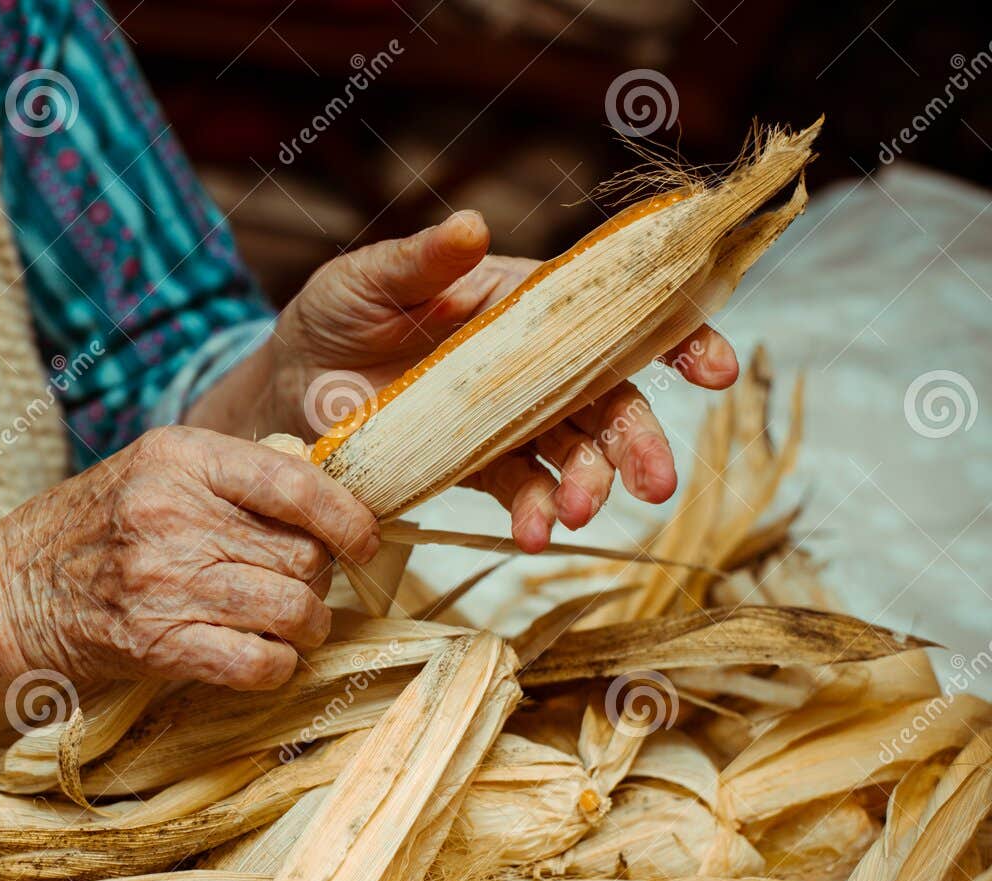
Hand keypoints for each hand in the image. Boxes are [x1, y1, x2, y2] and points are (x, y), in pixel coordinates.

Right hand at [0, 425, 378, 691]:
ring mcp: (163, 580)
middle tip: (295, 588)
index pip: (296, 481)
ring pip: (292, 608)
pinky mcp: (156, 642)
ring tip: (287, 627)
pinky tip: (263, 660)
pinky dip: (276, 667)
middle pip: (303, 553)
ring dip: (304, 627)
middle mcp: (172, 513)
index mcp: (180, 456)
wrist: (7, 594)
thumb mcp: (152, 473)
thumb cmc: (91, 534)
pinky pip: (258, 662)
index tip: (365, 541)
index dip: (349, 518)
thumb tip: (327, 502)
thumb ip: (231, 479)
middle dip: (314, 579)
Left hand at [248, 210, 739, 550]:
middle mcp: (531, 362)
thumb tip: (469, 224)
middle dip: (637, 439)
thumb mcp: (366, 279)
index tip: (712, 369)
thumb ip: (418, 260)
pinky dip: (533, 513)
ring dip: (589, 485)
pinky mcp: (477, 464)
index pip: (612, 313)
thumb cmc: (335, 314)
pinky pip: (521, 490)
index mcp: (521, 302)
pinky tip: (531, 534)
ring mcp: (509, 419)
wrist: (289, 388)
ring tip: (575, 515)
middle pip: (607, 397)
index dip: (672, 336)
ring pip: (574, 452)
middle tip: (655, 481)